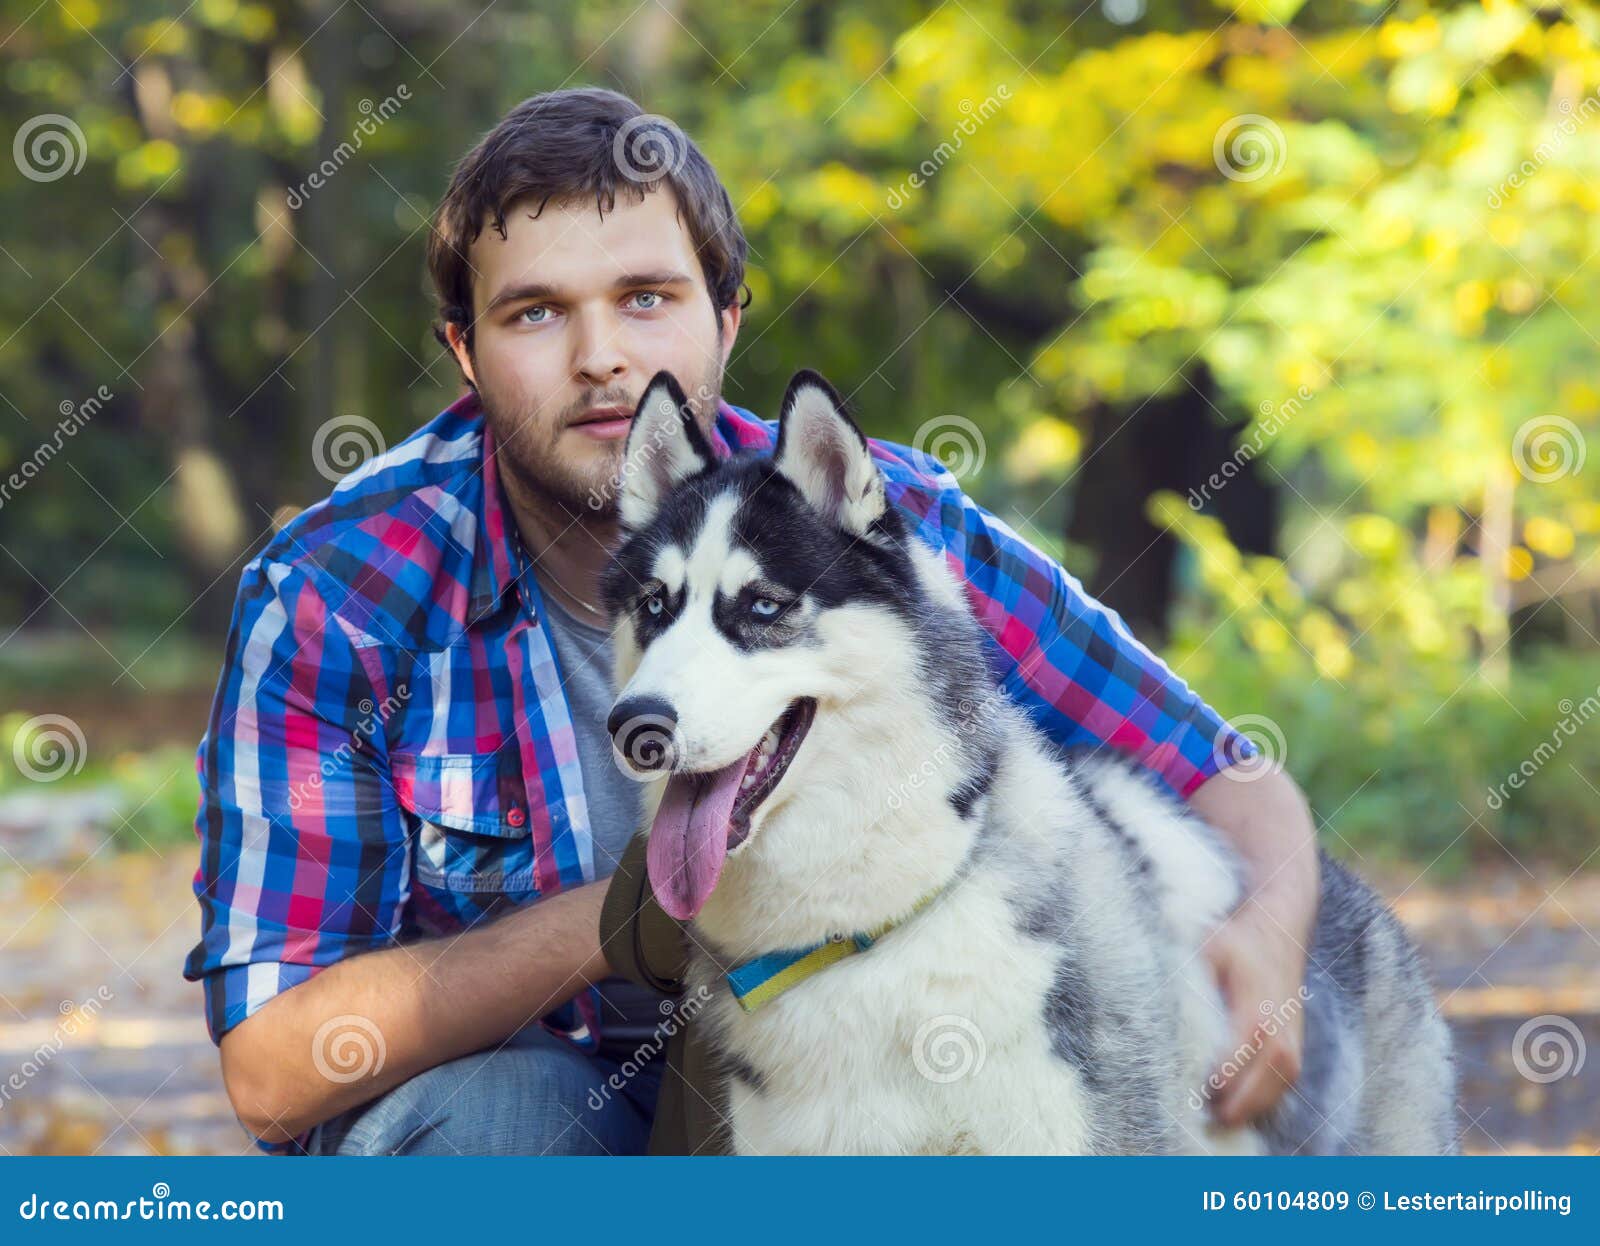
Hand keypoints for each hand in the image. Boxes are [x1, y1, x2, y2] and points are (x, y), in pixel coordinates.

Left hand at [1201, 901, 1305, 1127]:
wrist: (1278, 931)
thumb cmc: (1236, 942)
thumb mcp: (1208, 949)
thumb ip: (1191, 979)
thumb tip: (1164, 1006)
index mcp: (1256, 1009)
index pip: (1238, 1056)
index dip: (1219, 1080)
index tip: (1196, 1093)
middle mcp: (1280, 1030)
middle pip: (1262, 1083)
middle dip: (1236, 1106)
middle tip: (1206, 1121)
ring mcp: (1292, 1040)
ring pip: (1277, 1089)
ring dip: (1251, 1110)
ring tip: (1219, 1122)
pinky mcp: (1295, 1045)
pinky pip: (1284, 1084)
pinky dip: (1264, 1101)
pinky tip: (1239, 1111)